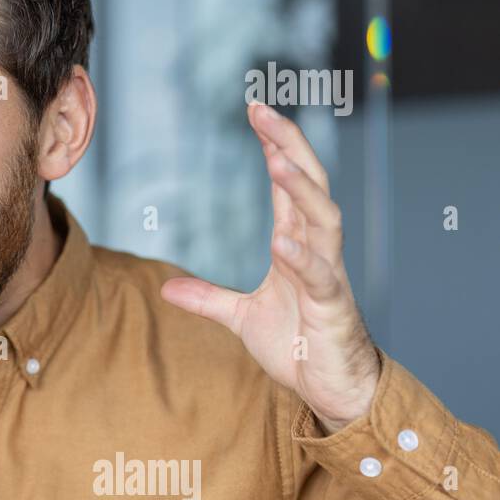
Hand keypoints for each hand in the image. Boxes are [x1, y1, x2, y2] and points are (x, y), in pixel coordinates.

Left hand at [160, 101, 379, 433]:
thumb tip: (166, 286)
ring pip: (322, 219)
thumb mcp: (241, 318)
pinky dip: (303, 258)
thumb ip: (207, 298)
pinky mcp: (333, 308)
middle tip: (263, 109)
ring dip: (300, 189)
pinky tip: (283, 242)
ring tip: (277, 160)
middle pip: (308, 185)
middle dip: (288, 145)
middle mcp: (315, 251)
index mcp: (295, 246)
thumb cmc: (299, 346)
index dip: (274, 147)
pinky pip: (321, 276)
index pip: (285, 186)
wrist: (332, 390)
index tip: (255, 111)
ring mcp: (328, 276)